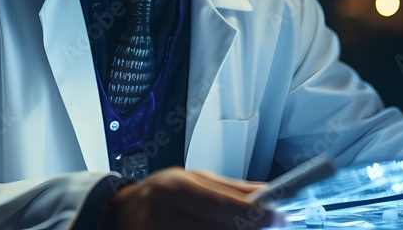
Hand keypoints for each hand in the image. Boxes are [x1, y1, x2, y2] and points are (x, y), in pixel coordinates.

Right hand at [100, 167, 286, 228]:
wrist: (124, 212)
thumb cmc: (162, 192)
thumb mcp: (194, 178)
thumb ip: (231, 188)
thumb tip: (268, 193)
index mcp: (174, 188)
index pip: (220, 205)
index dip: (252, 214)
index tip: (278, 217)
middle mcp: (164, 216)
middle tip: (269, 225)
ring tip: (243, 228)